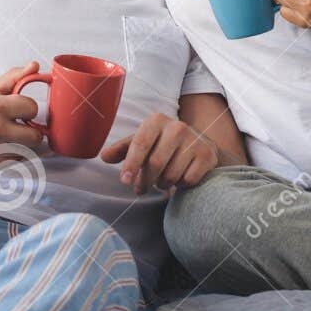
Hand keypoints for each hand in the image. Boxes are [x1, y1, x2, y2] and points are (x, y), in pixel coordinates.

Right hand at [0, 62, 44, 167]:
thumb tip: (34, 67)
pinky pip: (18, 162)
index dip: (27, 109)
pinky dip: (13, 155)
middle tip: (16, 126)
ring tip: (5, 137)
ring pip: (28, 150)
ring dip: (21, 144)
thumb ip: (14, 78)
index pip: (32, 108)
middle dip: (29, 130)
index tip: (19, 111)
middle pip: (36, 136)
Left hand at [100, 113, 218, 195]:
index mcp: (156, 120)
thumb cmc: (163, 144)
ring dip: (162, 184)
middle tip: (140, 189)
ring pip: (171, 175)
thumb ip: (122, 149)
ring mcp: (195, 140)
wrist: (200, 143)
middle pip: (155, 163)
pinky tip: (180, 177)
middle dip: (145, 181)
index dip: (131, 164)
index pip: (140, 144)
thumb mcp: (142, 142)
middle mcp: (177, 127)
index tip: (125, 181)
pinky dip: (180, 185)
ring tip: (161, 180)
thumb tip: (104, 156)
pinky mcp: (207, 155)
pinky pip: (187, 180)